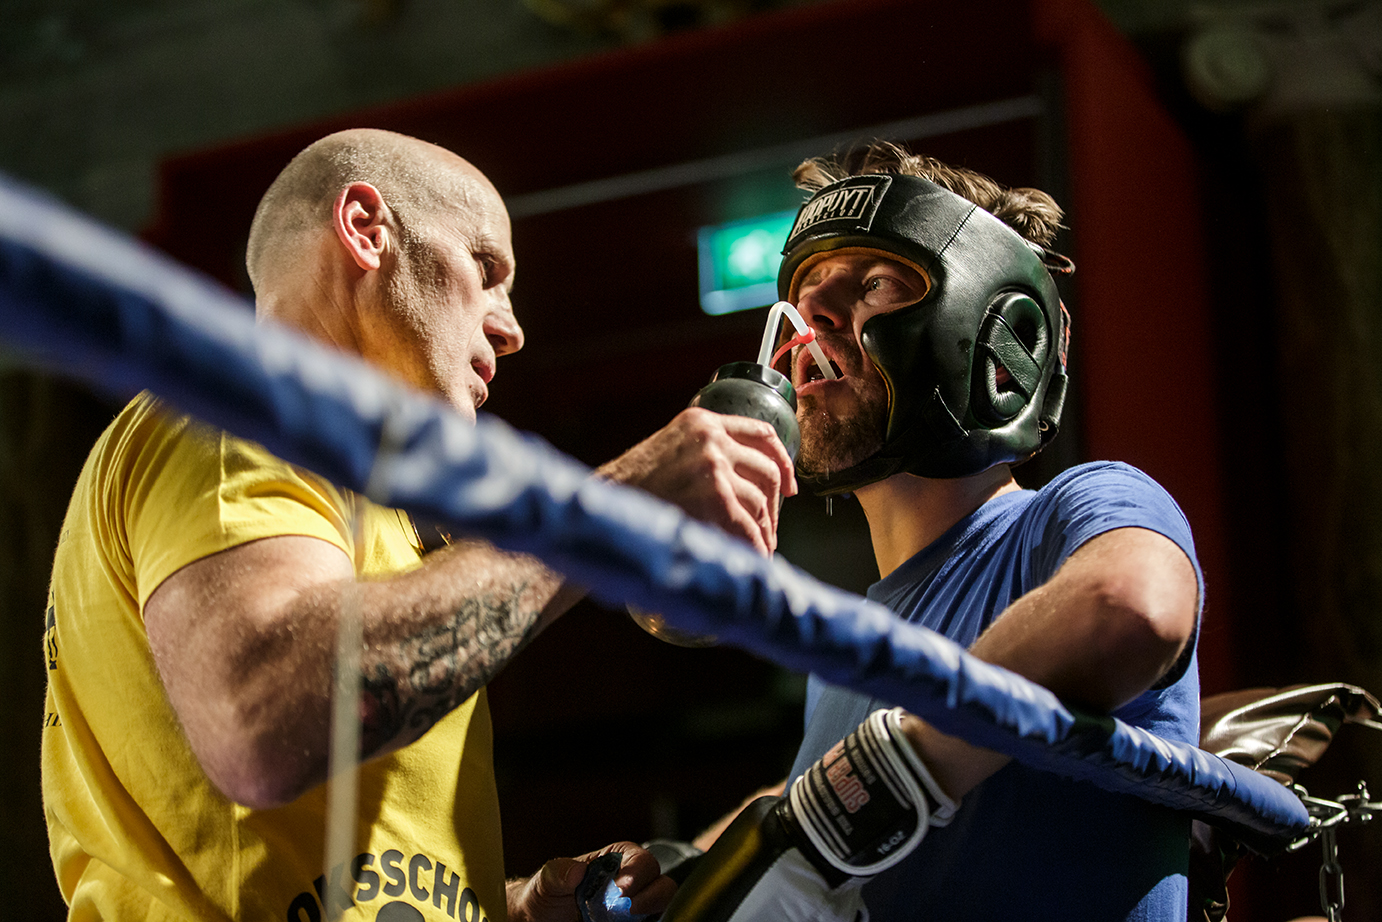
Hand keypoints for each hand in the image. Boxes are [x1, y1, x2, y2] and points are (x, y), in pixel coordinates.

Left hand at [507, 841, 675, 921]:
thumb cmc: (546, 897)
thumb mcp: (545, 882)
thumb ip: (557, 873)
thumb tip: (576, 870)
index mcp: (615, 862)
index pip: (639, 858)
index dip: (638, 870)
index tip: (624, 887)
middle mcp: (631, 884)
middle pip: (661, 883)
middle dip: (651, 894)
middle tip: (630, 908)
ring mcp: (635, 909)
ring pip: (662, 906)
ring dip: (652, 910)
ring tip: (630, 919)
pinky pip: (651, 921)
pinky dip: (650, 921)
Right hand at [598, 408, 797, 554]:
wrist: (605, 502)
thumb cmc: (633, 485)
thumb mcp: (670, 450)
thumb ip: (705, 453)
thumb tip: (746, 483)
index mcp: (702, 421)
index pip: (762, 432)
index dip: (783, 460)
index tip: (789, 483)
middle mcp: (711, 438)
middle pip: (768, 470)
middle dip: (776, 505)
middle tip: (772, 528)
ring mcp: (714, 466)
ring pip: (760, 501)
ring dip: (765, 530)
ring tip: (760, 548)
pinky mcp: (714, 496)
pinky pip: (748, 526)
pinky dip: (756, 546)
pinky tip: (755, 558)